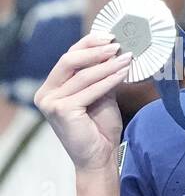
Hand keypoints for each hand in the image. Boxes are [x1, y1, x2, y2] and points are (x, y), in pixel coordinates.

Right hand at [34, 33, 131, 174]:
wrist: (99, 158)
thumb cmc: (100, 129)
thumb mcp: (101, 97)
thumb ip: (101, 77)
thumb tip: (115, 52)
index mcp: (52, 88)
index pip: (68, 58)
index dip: (87, 44)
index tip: (109, 36)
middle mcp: (46, 93)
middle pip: (69, 61)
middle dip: (95, 50)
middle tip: (117, 44)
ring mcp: (51, 102)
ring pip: (82, 75)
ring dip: (107, 64)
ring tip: (126, 57)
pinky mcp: (62, 110)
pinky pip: (90, 89)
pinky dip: (108, 79)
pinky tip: (123, 73)